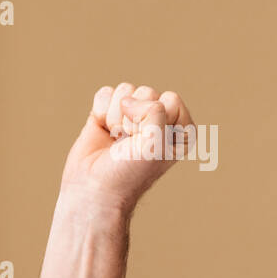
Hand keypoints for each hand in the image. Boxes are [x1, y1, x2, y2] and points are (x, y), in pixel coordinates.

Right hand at [59, 83, 195, 212]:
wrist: (95, 187)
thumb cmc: (130, 171)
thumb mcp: (154, 144)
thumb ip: (155, 112)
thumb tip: (128, 99)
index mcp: (181, 129)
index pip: (171, 99)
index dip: (153, 118)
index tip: (145, 142)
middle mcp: (160, 120)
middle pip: (147, 92)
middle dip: (133, 118)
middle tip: (129, 143)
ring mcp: (134, 115)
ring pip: (126, 90)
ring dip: (116, 116)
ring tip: (117, 139)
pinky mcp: (110, 112)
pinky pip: (106, 92)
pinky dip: (101, 111)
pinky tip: (103, 130)